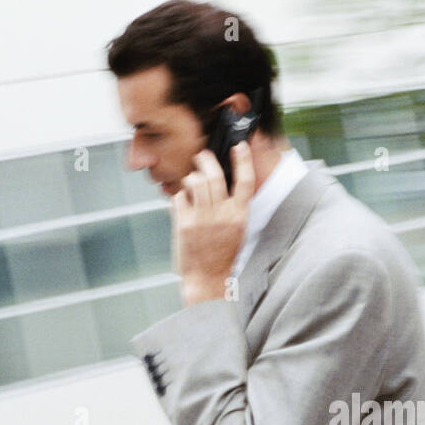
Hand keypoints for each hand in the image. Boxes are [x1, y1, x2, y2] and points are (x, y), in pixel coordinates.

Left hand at [173, 141, 255, 305]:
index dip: (243, 160)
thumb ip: (230, 207)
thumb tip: (216, 183)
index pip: (245, 181)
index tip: (239, 145)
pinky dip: (179, 196)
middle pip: (214, 175)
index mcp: (239, 215)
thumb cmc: (221, 254)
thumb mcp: (236, 230)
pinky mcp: (184, 224)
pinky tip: (182, 204)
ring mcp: (202, 218)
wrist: (208, 279)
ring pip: (194, 182)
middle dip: (205, 160)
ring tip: (190, 182)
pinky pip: (179, 197)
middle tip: (201, 157)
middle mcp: (222, 214)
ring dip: (190, 177)